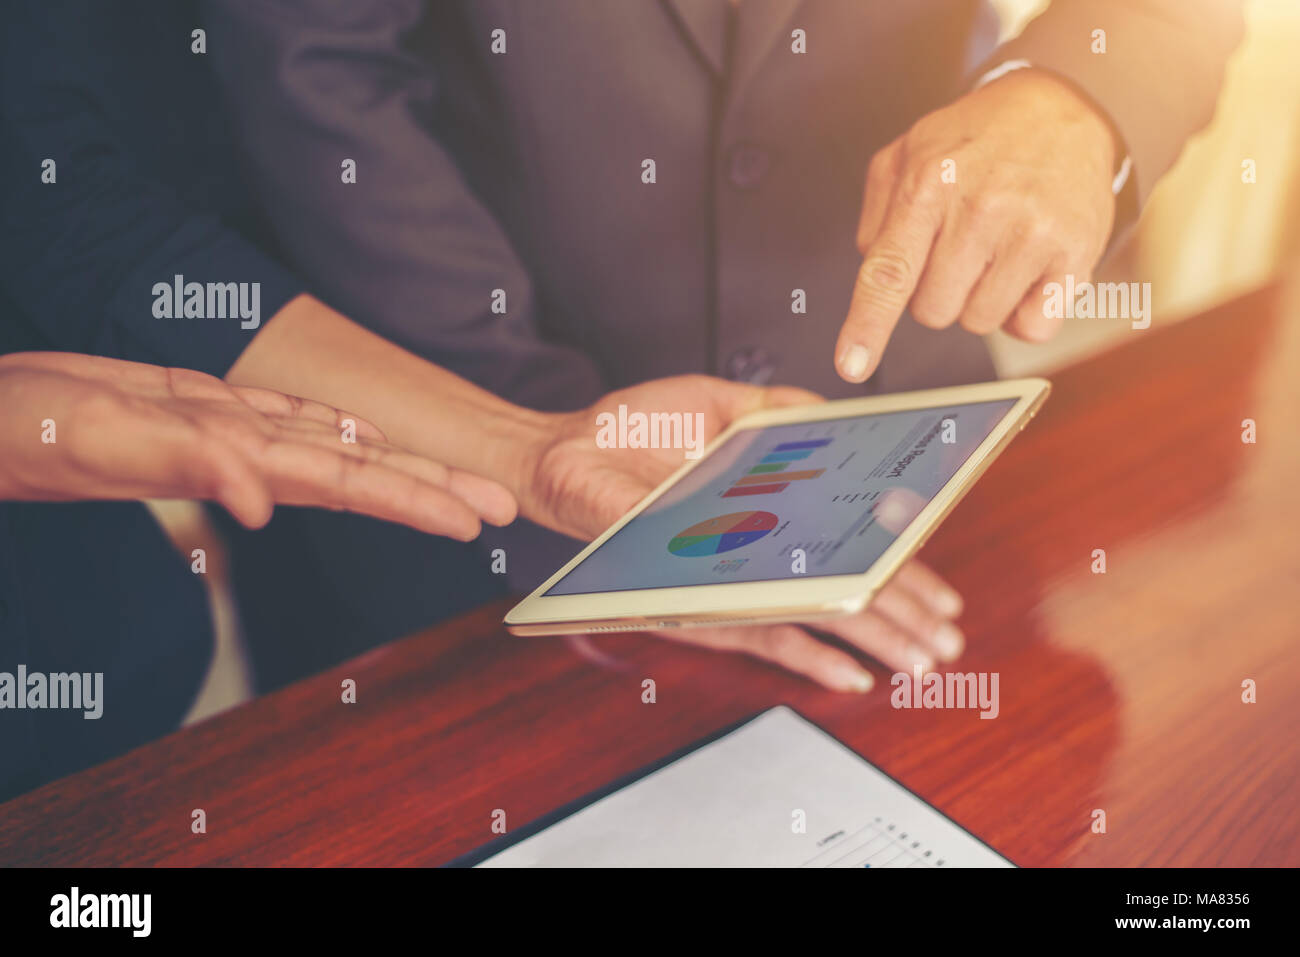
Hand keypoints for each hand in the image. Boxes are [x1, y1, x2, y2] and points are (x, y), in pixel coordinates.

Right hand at [0, 352, 515, 537]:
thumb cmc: (32, 436)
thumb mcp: (110, 444)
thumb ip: (192, 466)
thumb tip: (266, 504)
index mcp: (242, 463)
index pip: (355, 482)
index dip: (420, 499)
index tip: (480, 520)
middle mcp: (248, 453)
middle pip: (363, 469)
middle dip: (435, 487)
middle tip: (503, 504)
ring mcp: (229, 430)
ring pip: (332, 445)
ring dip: (396, 461)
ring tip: (453, 476)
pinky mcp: (202, 407)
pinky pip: (283, 419)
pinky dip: (328, 428)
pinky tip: (358, 436)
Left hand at [520, 374, 965, 690]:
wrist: (566, 452)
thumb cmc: (630, 430)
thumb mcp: (715, 402)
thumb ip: (777, 410)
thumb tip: (839, 412)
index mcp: (770, 504)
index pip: (843, 534)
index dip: (896, 554)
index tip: (939, 566)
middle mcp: (757, 547)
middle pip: (843, 584)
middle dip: (904, 610)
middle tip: (950, 632)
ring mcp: (732, 576)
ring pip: (816, 614)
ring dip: (875, 638)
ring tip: (925, 656)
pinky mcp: (698, 597)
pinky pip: (760, 634)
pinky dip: (806, 657)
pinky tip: (850, 674)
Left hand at [835, 68, 1117, 382]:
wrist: (1062, 109)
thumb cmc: (978, 139)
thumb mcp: (909, 151)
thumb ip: (876, 213)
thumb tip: (870, 267)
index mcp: (929, 184)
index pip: (889, 272)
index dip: (868, 325)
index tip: (850, 365)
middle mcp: (981, 209)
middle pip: (932, 312)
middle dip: (936, 292)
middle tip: (959, 249)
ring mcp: (1030, 233)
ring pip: (979, 322)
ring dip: (980, 299)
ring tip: (996, 250)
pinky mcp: (1074, 253)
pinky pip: (1032, 328)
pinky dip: (1026, 312)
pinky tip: (1027, 271)